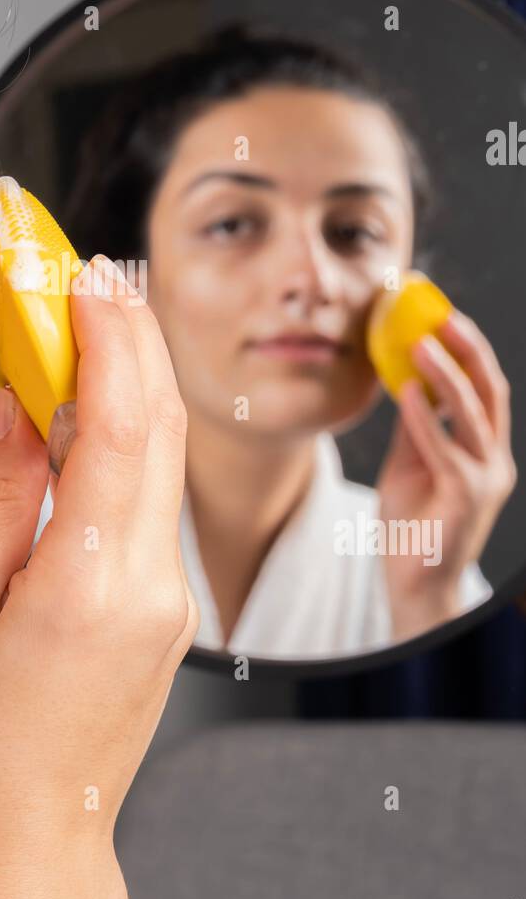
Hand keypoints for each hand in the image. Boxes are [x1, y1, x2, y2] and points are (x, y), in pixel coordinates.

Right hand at [0, 255, 198, 898]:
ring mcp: (171, 596)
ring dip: (136, 381)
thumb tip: (21, 409)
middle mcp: (150, 585)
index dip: (112, 338)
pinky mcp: (169, 603)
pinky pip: (156, 497)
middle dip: (134, 337)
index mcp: (89, 585)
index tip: (87, 278)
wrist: (33, 837)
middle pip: (165, 426)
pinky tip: (95, 407)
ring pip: (168, 457)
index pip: (125, 425)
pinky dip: (131, 437)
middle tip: (91, 277)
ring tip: (89, 323)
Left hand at [376, 309, 515, 641]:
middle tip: (440, 314)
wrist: (413, 586)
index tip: (441, 313)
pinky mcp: (465, 499)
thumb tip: (404, 378)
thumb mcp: (410, 464)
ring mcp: (484, 480)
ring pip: (473, 415)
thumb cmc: (411, 525)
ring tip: (421, 342)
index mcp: (485, 451)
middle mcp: (494, 461)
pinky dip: (425, 417)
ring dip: (447, 375)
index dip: (468, 349)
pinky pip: (445, 449)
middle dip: (469, 348)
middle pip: (490, 391)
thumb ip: (414, 426)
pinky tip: (406, 391)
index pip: (485, 389)